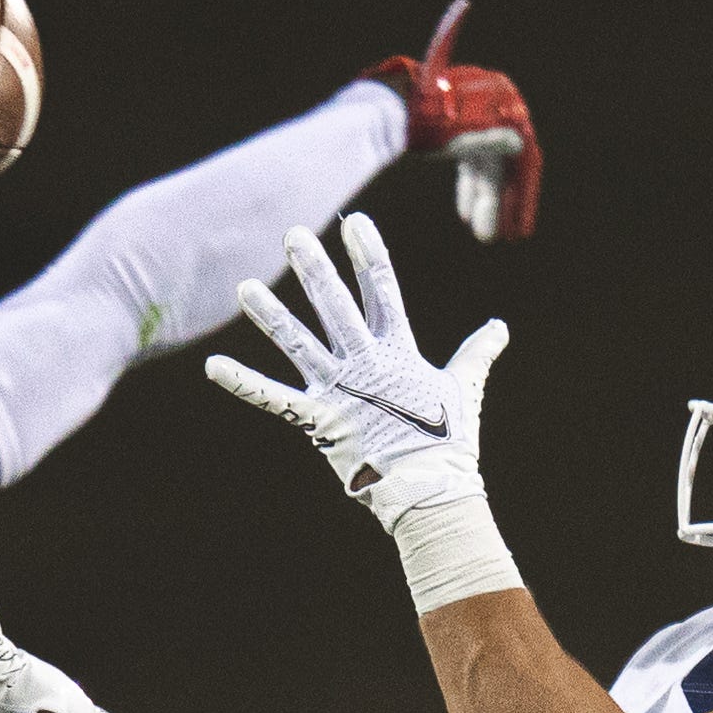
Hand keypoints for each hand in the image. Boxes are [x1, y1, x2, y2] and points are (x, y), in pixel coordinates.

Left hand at [207, 213, 506, 518]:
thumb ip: (476, 353)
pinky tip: (213, 366)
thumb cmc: (449, 443)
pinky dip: (242, 383)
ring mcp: (338, 390)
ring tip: (246, 286)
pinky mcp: (317, 421)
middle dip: (314, 269)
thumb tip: (500, 328)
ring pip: (298, 343)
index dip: (368, 253)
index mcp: (397, 352)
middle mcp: (363, 363)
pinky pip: (273, 399)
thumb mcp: (464, 389)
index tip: (355, 222)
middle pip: (336, 306)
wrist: (429, 490)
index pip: (383, 290)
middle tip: (294, 235)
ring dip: (270, 315)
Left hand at [364, 0, 538, 241]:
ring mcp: (476, 116)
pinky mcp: (457, 125)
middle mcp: (495, 107)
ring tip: (481, 233)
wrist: (389, 106)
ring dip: (485, 200)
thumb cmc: (427, 120)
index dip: (523, 198)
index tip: (519, 231)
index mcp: (504, 103)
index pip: (524, 158)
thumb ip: (495, 142)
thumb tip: (523, 146)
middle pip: (505, 165)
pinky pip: (471, 161)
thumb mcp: (465, 135)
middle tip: (497, 237)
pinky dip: (469, 186)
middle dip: (501, 204)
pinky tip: (464, 213)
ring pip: (487, 166)